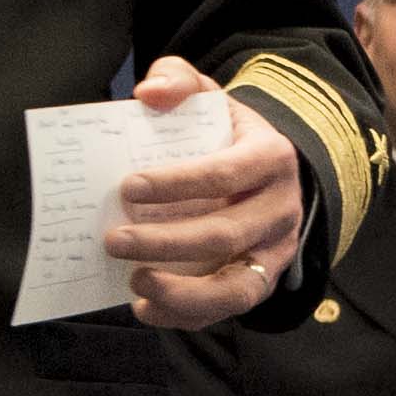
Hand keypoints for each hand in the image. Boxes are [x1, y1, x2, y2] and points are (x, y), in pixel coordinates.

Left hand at [111, 59, 311, 329]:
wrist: (270, 171)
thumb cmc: (227, 133)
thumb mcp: (209, 96)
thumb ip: (178, 79)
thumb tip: (148, 94)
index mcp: (272, 157)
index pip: (226, 173)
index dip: (178, 183)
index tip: (127, 187)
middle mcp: (282, 210)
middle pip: (226, 234)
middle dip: (166, 242)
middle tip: (113, 239)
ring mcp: (276, 252)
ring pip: (238, 287)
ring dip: (182, 292)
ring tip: (135, 283)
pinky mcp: (263, 282)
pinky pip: (228, 309)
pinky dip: (186, 316)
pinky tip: (147, 308)